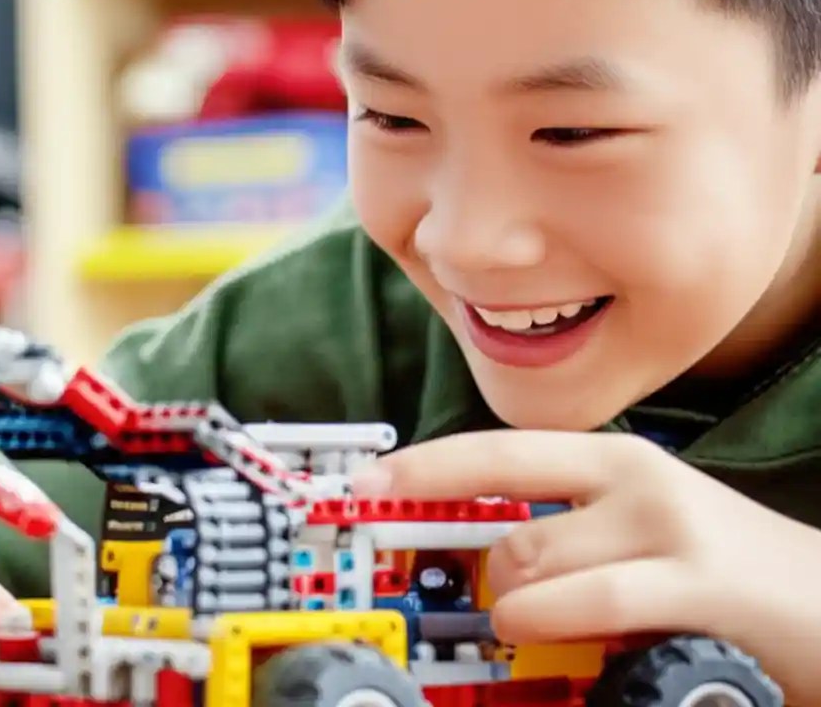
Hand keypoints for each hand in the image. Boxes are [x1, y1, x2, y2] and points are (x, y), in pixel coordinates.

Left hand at [353, 430, 820, 701]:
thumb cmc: (722, 573)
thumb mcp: (639, 530)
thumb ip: (566, 532)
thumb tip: (487, 560)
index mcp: (614, 463)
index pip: (499, 453)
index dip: (425, 468)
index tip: (364, 485)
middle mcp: (636, 481)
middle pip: (511, 530)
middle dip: (494, 584)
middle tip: (512, 613)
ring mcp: (667, 529)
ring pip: (538, 566)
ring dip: (527, 612)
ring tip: (568, 630)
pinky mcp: (698, 583)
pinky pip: (589, 598)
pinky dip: (556, 621)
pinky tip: (567, 633)